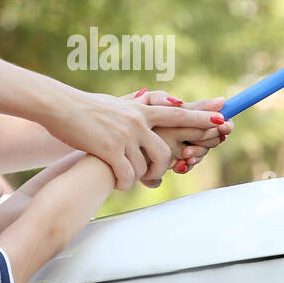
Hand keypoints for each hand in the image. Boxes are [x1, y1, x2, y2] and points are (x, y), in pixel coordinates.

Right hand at [42, 87, 229, 189]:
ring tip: (124, 177)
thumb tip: (167, 100)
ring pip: (143, 167)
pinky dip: (123, 182)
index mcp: (141, 110)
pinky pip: (126, 175)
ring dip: (135, 177)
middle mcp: (137, 122)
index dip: (201, 119)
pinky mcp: (110, 149)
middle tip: (153, 176)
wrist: (60, 108)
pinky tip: (116, 182)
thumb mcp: (118, 102)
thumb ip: (142, 104)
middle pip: (164, 152)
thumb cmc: (87, 108)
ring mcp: (124, 136)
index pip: (179, 114)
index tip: (223, 120)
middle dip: (161, 168)